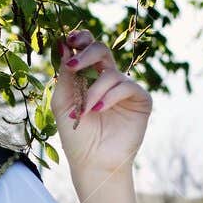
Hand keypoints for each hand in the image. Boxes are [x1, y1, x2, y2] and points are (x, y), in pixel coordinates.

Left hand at [52, 28, 151, 187]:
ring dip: (93, 92)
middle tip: (72, 66)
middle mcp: (108, 79)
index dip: (81, 40)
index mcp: (89, 76)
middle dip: (86, 54)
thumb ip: (64, 76)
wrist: (92, 162)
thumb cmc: (75, 136)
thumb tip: (62, 45)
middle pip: (101, 50)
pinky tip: (99, 110)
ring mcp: (125, 89)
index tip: (69, 39)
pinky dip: (110, 97)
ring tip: (84, 112)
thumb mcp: (63, 103)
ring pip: (110, 74)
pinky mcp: (140, 100)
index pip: (88, 49)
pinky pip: (126, 87)